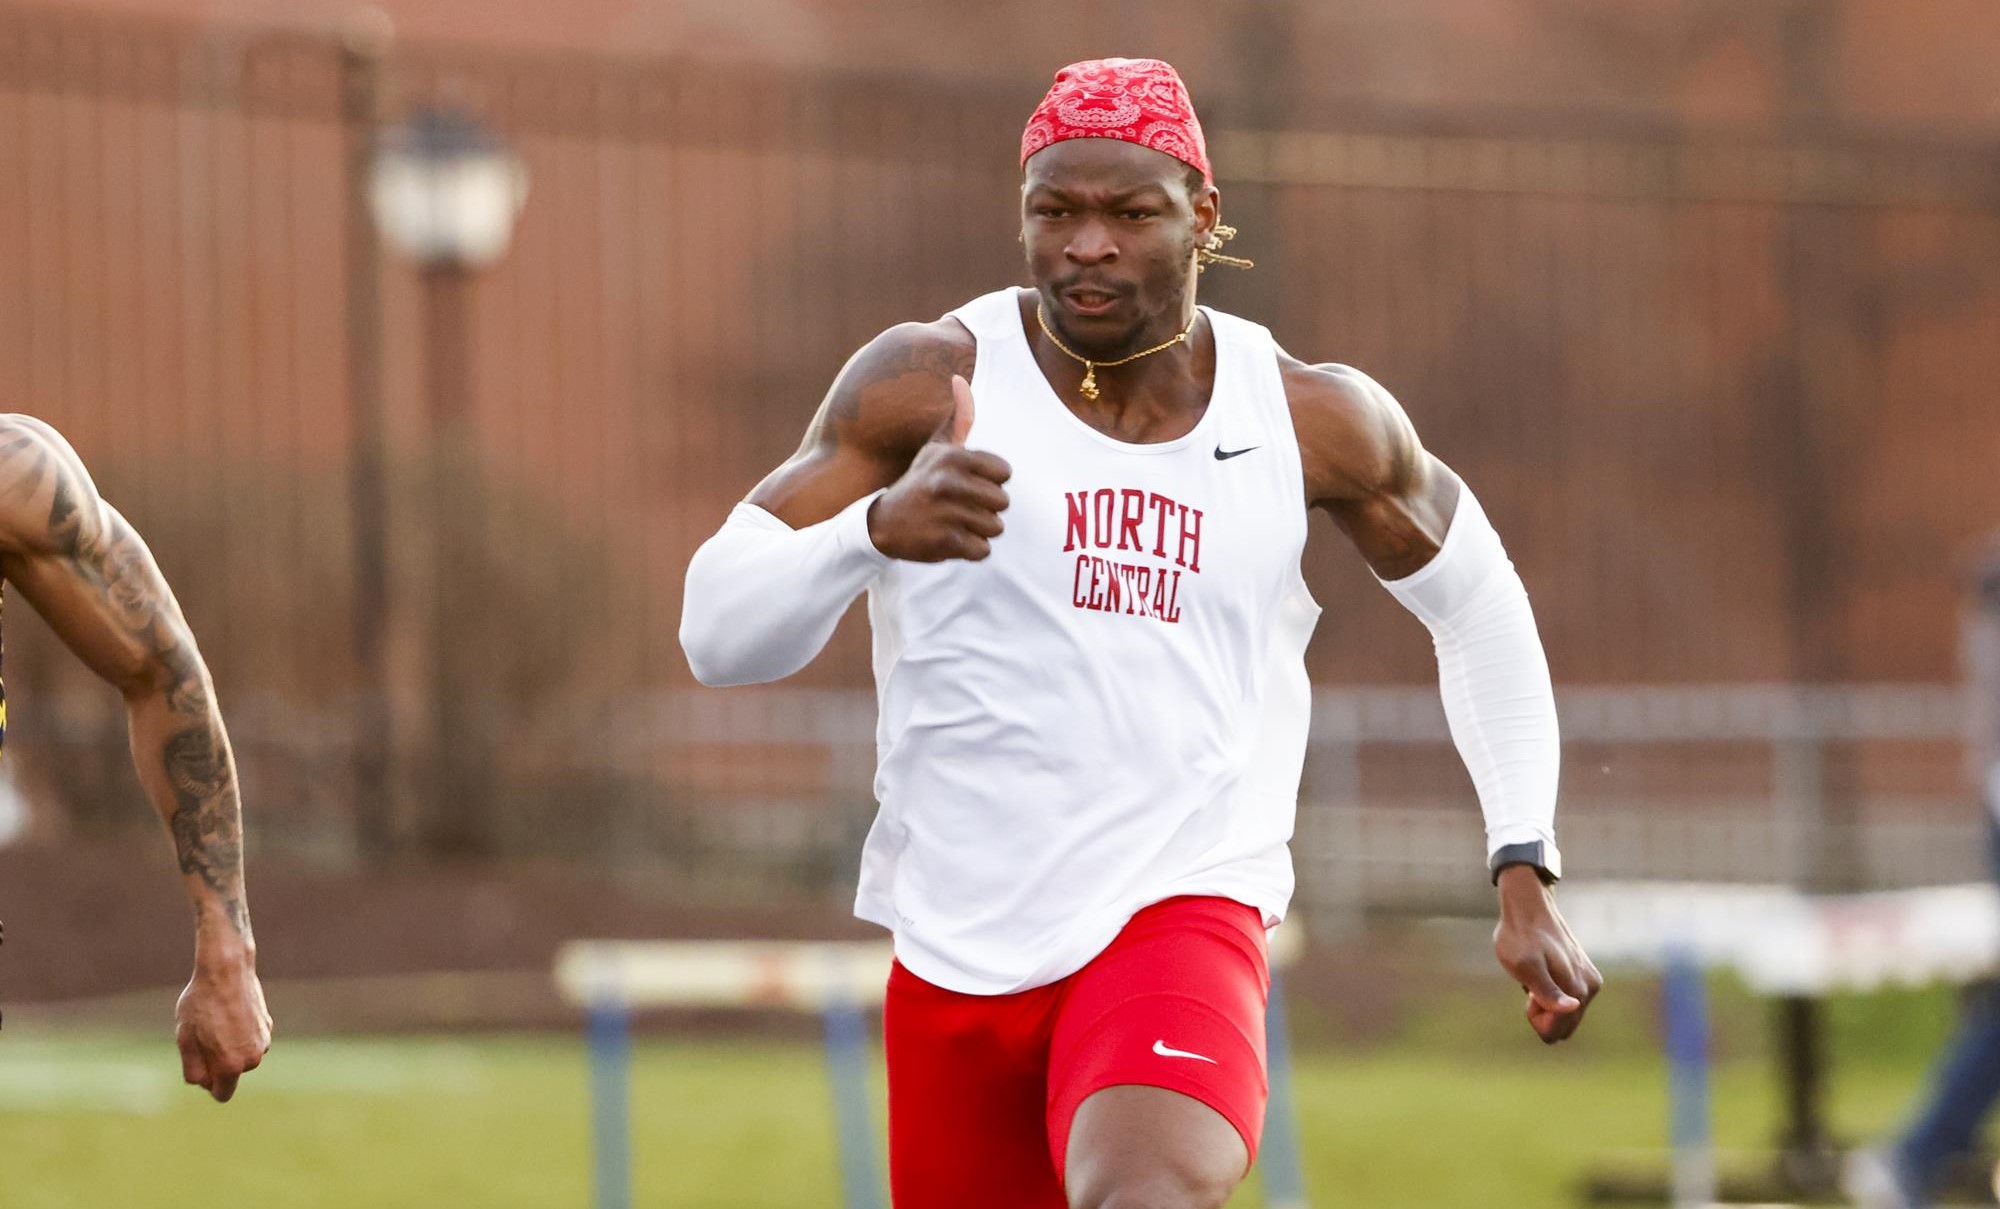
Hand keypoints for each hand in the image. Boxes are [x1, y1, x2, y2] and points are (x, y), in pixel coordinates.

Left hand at [175, 941, 271, 1101]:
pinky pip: (250, 1039)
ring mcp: (264, 1041)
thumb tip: (205, 1083)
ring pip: (241, 1055)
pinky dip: (239, 1032)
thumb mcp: (185, 1040)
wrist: (226, 970)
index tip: (199, 1064)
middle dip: (217, 1061)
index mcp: (231, 1065)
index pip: (221, 1094)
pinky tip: (230, 1011)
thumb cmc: (201, 1004)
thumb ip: (193, 1069)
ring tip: (216, 1020)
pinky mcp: (268, 1026)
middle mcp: (253, 1058)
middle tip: (203, 1035)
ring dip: (229, 1046)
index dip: (207, 1083)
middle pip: (231, 1073)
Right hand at [867, 375, 1011, 561]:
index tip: (971, 484)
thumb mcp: (934, 450)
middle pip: (1003, 502)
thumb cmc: (919, 483)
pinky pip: (982, 550)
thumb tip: (960, 378)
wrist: (882, 524)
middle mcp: (947, 482)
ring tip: (956, 523)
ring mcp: (945, 513)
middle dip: (987, 509)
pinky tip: (951, 540)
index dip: (991, 482)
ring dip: (979, 530)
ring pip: (995, 527)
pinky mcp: (944, 542)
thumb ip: (956, 419)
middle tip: (962, 507)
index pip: (1004, 472)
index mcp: (952, 457)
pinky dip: (970, 550)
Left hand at [1493, 866, 1601, 1043]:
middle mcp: (1590, 988)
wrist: (1529, 907)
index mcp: (1577, 990)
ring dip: (1546, 1002)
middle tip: (1531, 983)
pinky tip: (1544, 969)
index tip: (1528, 991)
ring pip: (1566, 1015)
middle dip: (1542, 1012)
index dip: (1534, 1015)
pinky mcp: (1587, 975)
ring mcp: (1590, 981)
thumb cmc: (1520, 937)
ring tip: (1537, 973)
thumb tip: (1572, 1008)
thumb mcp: (1524, 966)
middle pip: (1563, 1028)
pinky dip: (1552, 991)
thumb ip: (1547, 991)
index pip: (1554, 1032)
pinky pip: (1568, 1001)